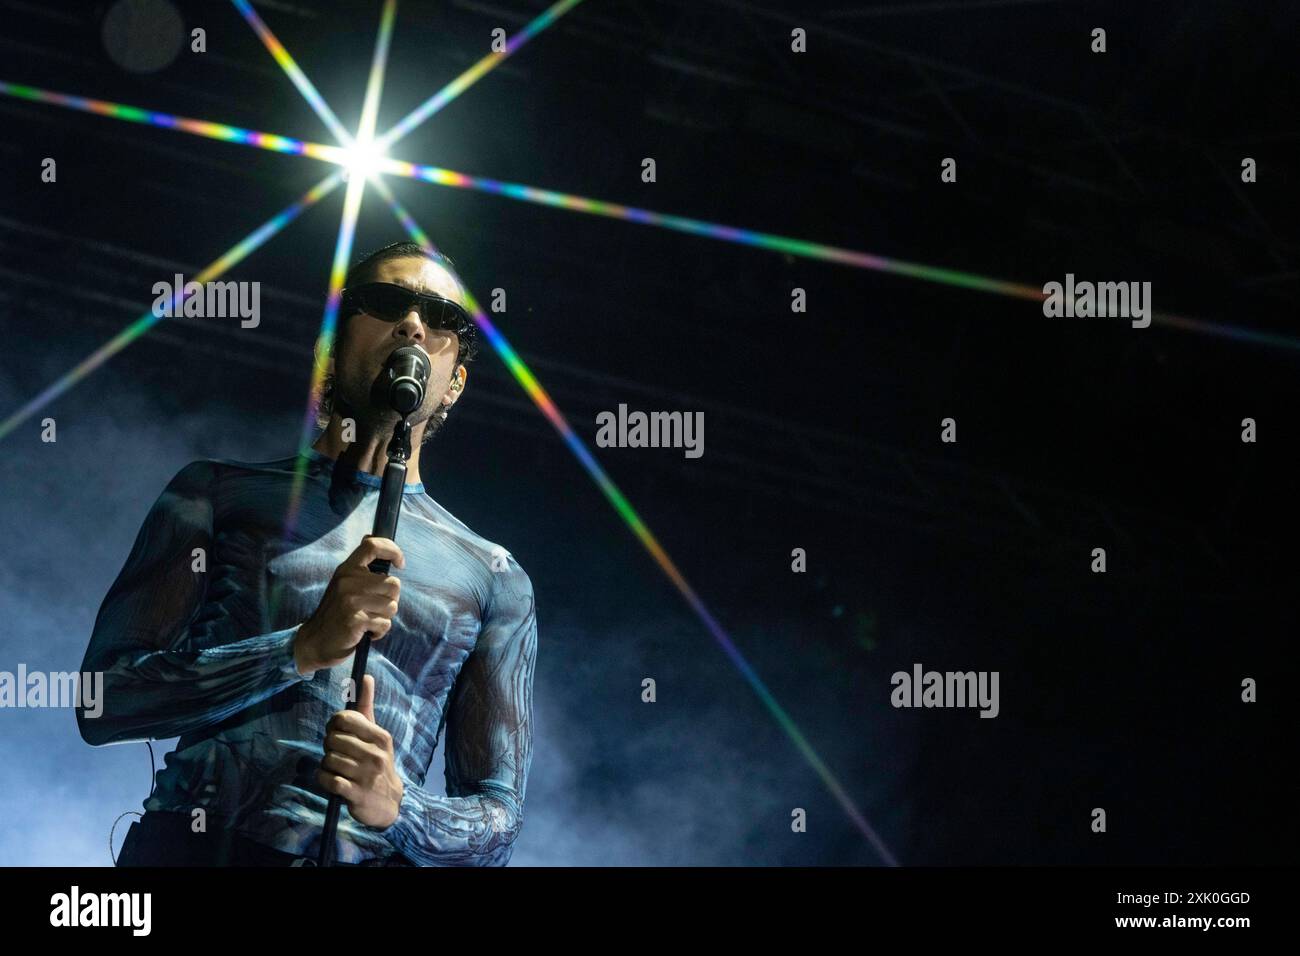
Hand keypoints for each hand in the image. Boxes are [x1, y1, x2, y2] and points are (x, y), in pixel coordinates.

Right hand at [293, 536, 403, 675]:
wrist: (314, 642)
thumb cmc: (336, 613)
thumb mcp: (343, 584)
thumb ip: (359, 566)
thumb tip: (370, 537)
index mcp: (346, 569)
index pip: (372, 545)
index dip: (393, 550)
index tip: (400, 564)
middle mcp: (348, 581)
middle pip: (394, 584)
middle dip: (390, 600)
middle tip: (373, 609)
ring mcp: (351, 600)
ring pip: (392, 606)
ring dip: (384, 618)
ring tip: (367, 620)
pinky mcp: (356, 619)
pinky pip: (385, 623)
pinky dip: (379, 631)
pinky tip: (366, 632)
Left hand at [317, 674, 404, 828]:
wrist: (389, 802)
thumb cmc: (377, 763)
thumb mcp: (377, 735)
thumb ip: (366, 707)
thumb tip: (365, 676)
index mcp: (381, 737)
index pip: (345, 719)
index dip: (334, 724)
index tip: (338, 732)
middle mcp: (375, 754)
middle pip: (333, 739)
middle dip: (330, 746)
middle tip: (338, 753)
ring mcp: (366, 775)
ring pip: (328, 759)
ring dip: (327, 765)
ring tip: (338, 769)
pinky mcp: (355, 794)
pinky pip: (328, 779)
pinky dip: (324, 779)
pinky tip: (333, 781)